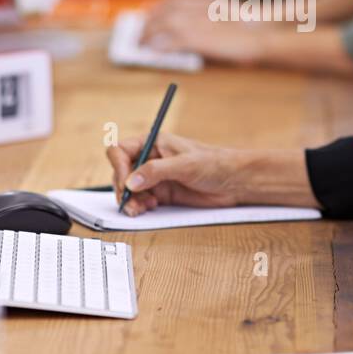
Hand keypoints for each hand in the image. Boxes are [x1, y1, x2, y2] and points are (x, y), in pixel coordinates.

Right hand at [105, 132, 241, 214]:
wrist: (234, 182)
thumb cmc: (214, 163)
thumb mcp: (185, 165)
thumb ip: (156, 171)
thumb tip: (130, 182)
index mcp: (153, 143)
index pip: (121, 151)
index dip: (118, 166)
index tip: (126, 183)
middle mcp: (150, 160)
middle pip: (122, 173)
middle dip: (123, 189)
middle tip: (130, 203)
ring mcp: (155, 178)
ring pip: (129, 189)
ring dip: (130, 201)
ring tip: (140, 209)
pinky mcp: (162, 194)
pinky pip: (141, 200)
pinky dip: (139, 206)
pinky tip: (148, 208)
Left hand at [140, 0, 263, 65]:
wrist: (264, 35)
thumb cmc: (250, 31)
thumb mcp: (228, 17)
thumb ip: (208, 18)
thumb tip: (187, 31)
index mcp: (208, 1)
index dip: (159, 7)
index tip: (148, 13)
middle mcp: (200, 8)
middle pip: (166, 11)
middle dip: (149, 22)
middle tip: (139, 34)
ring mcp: (199, 22)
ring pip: (165, 24)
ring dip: (150, 34)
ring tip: (141, 44)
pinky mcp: (200, 38)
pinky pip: (173, 41)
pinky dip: (161, 46)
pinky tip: (153, 52)